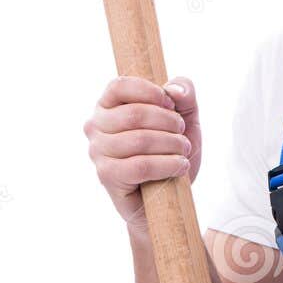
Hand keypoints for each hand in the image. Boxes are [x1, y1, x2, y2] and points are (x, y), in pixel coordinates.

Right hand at [84, 75, 199, 228]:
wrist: (170, 196)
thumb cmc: (171, 150)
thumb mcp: (186, 116)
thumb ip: (185, 93)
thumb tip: (174, 90)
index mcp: (108, 105)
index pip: (119, 86)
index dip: (149, 91)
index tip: (172, 104)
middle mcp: (96, 126)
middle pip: (134, 114)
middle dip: (169, 123)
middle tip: (183, 134)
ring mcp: (98, 152)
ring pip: (139, 140)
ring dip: (172, 145)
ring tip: (184, 151)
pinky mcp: (107, 176)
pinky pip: (140, 166)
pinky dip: (167, 165)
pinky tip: (180, 166)